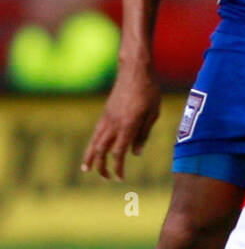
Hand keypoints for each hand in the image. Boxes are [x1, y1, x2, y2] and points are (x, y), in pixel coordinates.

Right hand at [82, 62, 161, 180]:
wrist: (135, 69)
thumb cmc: (149, 90)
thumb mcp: (153, 112)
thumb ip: (144, 134)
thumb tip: (135, 153)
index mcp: (128, 125)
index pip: (118, 153)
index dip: (118, 168)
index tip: (120, 178)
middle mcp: (114, 123)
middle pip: (102, 150)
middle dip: (101, 167)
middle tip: (105, 178)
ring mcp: (107, 117)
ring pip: (94, 141)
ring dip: (91, 157)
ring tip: (87, 169)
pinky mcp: (105, 112)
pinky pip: (96, 132)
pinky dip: (92, 144)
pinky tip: (93, 149)